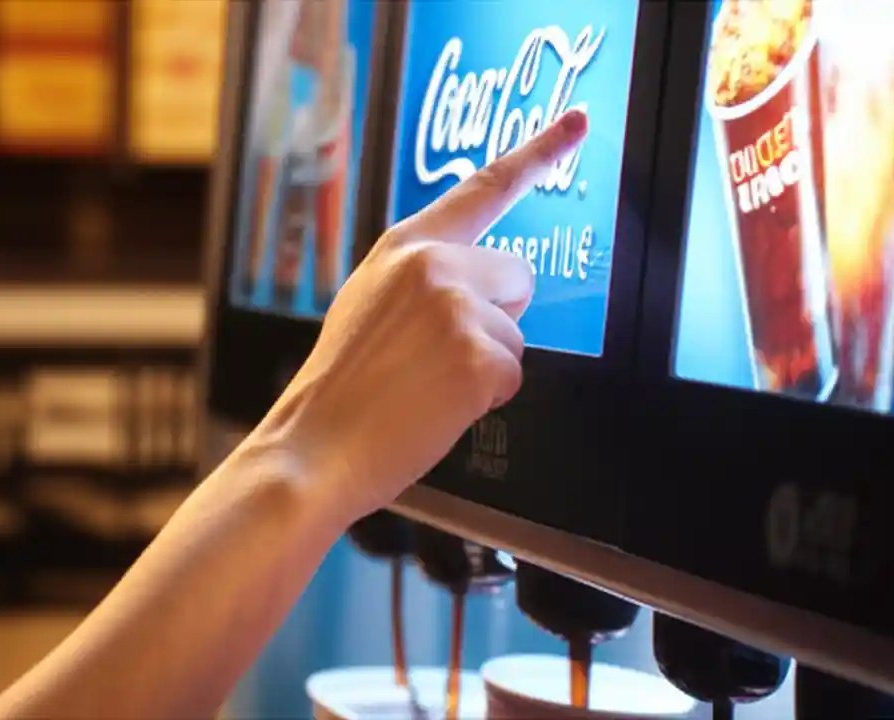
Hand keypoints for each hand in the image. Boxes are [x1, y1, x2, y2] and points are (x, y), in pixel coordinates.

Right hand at [254, 109, 589, 524]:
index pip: (483, 189)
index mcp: (404, 246)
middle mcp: (432, 263)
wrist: (313, 446)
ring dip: (485, 365)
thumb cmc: (340, 389)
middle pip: (520, 276)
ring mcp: (456, 306)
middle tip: (437, 355)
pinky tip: (436, 406)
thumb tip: (475, 282)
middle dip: (497, 317)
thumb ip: (419, 277)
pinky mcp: (477, 355)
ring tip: (425, 385)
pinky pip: (513, 374)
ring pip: (516, 333)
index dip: (539, 152)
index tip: (580, 122)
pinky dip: (483, 398)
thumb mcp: (368, 303)